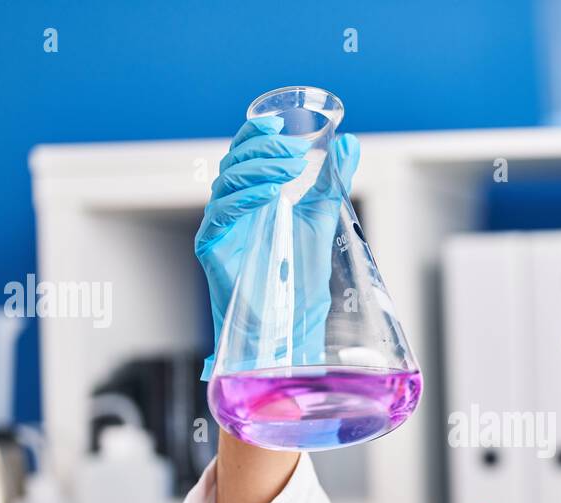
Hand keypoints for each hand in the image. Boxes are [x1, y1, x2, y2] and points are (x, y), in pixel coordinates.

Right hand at [194, 117, 358, 378]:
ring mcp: (219, 227)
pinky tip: (270, 194)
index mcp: (251, 196)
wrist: (291, 322)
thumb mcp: (322, 217)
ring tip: (290, 170)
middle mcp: (231, 207)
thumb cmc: (299, 275)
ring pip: (227, 182)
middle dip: (264, 150)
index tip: (278, 122)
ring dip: (259, 169)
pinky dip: (245, 197)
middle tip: (296, 153)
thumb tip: (349, 143)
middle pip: (235, 162)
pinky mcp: (211, 247)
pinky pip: (220, 214)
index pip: (246, 154)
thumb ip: (332, 180)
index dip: (256, 133)